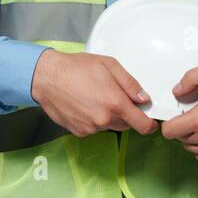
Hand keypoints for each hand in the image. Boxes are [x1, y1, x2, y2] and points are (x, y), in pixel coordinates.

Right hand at [30, 49, 159, 137]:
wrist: (46, 77)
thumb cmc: (75, 68)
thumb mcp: (109, 65)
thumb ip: (130, 84)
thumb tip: (144, 98)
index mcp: (115, 103)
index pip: (142, 125)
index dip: (150, 124)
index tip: (151, 121)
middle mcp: (104, 119)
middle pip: (126, 125)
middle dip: (125, 114)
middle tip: (112, 96)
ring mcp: (91, 128)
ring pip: (109, 126)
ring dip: (108, 116)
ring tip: (94, 97)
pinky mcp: (79, 132)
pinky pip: (94, 128)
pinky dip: (93, 120)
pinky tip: (84, 104)